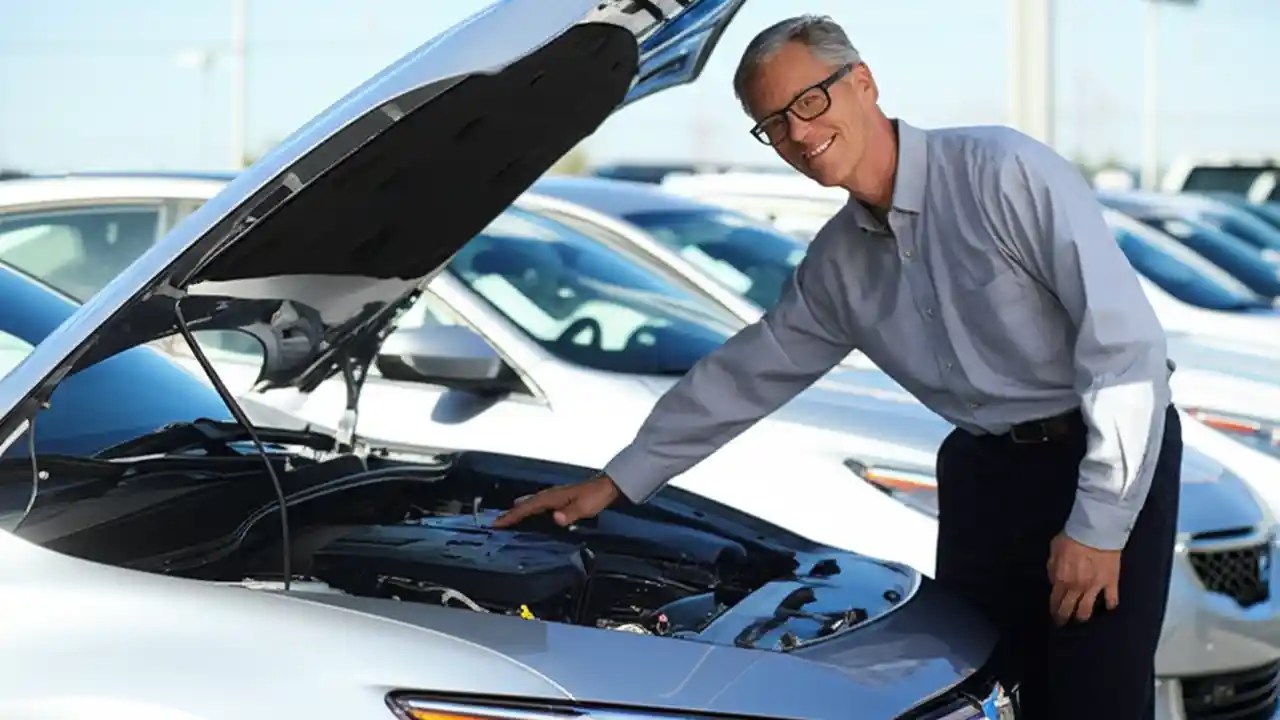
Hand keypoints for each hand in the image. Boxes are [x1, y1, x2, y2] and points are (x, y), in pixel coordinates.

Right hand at [493, 473, 620, 528]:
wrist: (607, 487)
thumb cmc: (595, 497)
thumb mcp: (584, 507)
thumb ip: (570, 513)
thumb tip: (555, 518)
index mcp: (552, 497)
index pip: (527, 508)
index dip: (512, 516)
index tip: (498, 523)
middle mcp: (550, 495)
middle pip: (525, 504)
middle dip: (511, 513)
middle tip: (497, 522)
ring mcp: (554, 496)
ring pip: (530, 503)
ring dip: (518, 510)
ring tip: (508, 518)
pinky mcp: (559, 498)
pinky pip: (538, 504)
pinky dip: (529, 508)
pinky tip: (530, 512)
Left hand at [1047, 532, 1120, 625]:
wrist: (1096, 531)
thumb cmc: (1072, 537)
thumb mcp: (1054, 550)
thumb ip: (1052, 568)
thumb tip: (1054, 581)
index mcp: (1061, 579)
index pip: (1055, 601)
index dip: (1053, 610)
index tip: (1053, 615)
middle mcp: (1076, 588)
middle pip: (1069, 609)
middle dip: (1064, 618)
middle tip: (1063, 623)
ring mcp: (1095, 587)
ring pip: (1087, 610)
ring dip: (1082, 616)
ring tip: (1081, 619)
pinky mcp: (1111, 583)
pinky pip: (1111, 600)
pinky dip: (1109, 605)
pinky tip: (1107, 607)